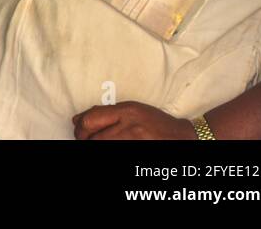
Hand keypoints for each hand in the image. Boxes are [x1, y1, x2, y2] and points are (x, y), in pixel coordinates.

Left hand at [73, 101, 195, 139]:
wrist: (182, 137)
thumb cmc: (155, 122)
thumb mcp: (132, 110)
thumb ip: (106, 113)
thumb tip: (78, 119)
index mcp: (126, 111)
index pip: (91, 120)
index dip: (80, 128)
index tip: (79, 130)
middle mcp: (130, 126)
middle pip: (93, 138)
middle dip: (84, 139)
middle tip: (83, 139)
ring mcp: (134, 141)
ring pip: (102, 145)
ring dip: (93, 144)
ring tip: (94, 142)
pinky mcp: (137, 151)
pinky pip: (113, 151)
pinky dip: (106, 149)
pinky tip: (107, 146)